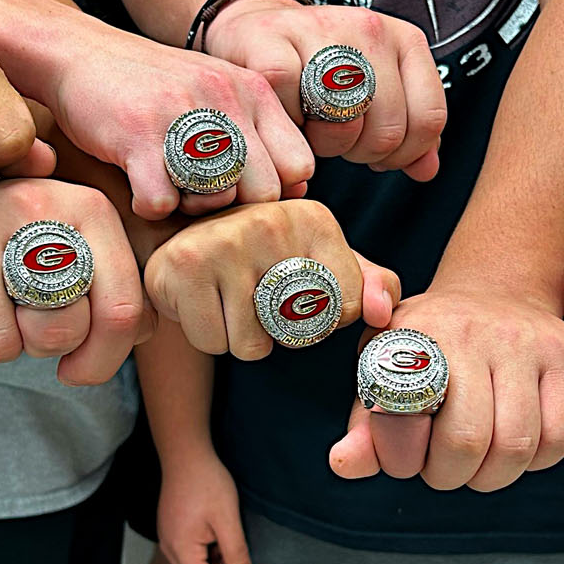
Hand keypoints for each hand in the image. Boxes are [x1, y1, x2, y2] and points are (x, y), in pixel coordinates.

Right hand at [0, 177, 153, 383]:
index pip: (120, 313)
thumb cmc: (33, 245)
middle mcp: (31, 204)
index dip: (101, 360)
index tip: (78, 366)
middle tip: (24, 315)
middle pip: (55, 333)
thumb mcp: (92, 259)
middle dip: (41, 344)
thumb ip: (127, 303)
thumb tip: (139, 336)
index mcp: (89, 210)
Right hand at [48, 28, 314, 219]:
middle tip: (200, 194)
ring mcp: (182, 116)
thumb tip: (302, 187)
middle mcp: (226, 99)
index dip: (273, 189)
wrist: (80, 53)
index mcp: (253, 91)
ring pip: (217, 200)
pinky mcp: (137, 136)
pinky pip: (162, 203)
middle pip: (263, 191)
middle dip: (234, 207)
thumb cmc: (155, 87)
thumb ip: (261, 136)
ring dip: (191, 208)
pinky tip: (139, 187)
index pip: (299, 164)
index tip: (240, 187)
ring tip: (171, 186)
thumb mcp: (219, 97)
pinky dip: (148, 206)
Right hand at [145, 199, 398, 358]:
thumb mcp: (324, 264)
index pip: (346, 307)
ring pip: (253, 345)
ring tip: (230, 302)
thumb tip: (382, 314)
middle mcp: (272, 220)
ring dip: (242, 338)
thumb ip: (371, 286)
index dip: (324, 322)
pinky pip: (214, 343)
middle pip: (299, 332)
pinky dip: (210, 338)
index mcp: (314, 218)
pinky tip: (205, 304)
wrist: (181, 242)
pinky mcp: (186, 266)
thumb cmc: (263, 260)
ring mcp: (226, 241)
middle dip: (281, 334)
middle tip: (259, 303)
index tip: (301, 300)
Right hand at [156, 448, 253, 563]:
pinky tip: (222, 547)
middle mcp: (169, 546)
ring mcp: (169, 538)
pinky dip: (205, 558)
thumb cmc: (206, 481)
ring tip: (235, 560)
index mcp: (181, 547)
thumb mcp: (227, 518)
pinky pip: (187, 555)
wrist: (186, 455)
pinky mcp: (172, 529)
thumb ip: (235, 551)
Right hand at [204, 0, 445, 179]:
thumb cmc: (321, 73)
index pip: (428, 119)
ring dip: (324, 144)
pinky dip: (285, 125)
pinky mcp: (271, 40)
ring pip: (342, 120)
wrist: (258, 30)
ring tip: (311, 131)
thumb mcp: (375, 94)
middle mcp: (368, 27)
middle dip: (360, 153)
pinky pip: (290, 107)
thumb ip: (407, 131)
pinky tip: (283, 116)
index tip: (376, 157)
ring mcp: (319, 29)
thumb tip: (426, 170)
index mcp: (404, 39)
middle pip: (387, 128)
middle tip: (337, 142)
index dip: (403, 155)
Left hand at [329, 288, 563, 491]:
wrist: (489, 294)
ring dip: (496, 474)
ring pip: (519, 445)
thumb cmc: (426, 346)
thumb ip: (365, 421)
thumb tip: (342, 465)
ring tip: (480, 462)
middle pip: (468, 442)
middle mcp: (473, 330)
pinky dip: (541, 459)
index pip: (409, 423)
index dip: (406, 461)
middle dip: (452, 475)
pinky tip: (520, 449)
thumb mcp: (384, 370)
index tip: (407, 460)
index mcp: (418, 334)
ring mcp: (525, 339)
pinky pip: (563, 433)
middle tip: (445, 468)